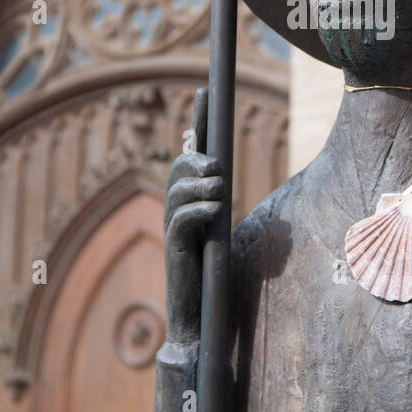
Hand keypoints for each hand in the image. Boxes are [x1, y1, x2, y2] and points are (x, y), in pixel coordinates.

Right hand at [163, 89, 224, 344]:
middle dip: (195, 157)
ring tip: (219, 187)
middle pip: (180, 167)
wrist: (204, 318)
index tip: (205, 92)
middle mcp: (181, 210)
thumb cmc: (219, 274)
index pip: (193, 152)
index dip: (198, 123)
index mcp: (195, 200)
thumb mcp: (232, 231)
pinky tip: (216, 210)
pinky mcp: (176, 252)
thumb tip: (236, 182)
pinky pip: (180, 221)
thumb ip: (229, 204)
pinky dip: (198, 210)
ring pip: (177, 190)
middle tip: (215, 164)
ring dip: (200, 183)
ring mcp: (176, 231)